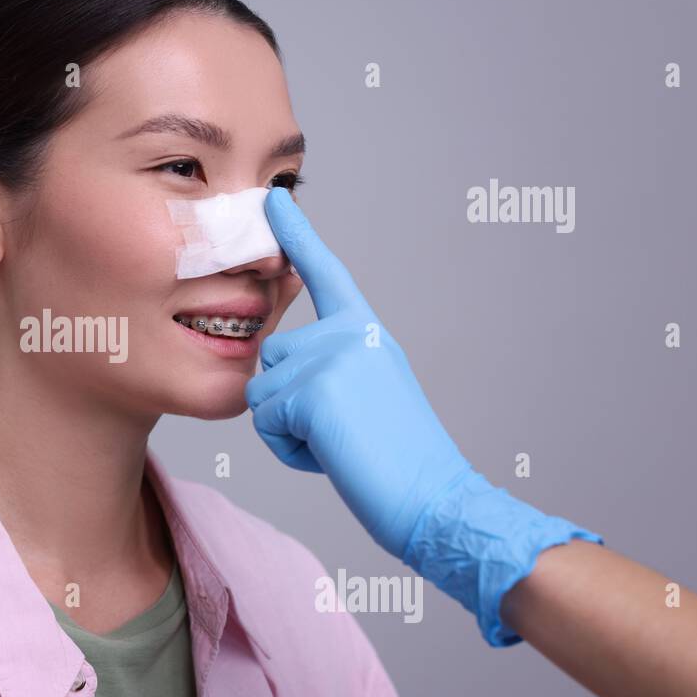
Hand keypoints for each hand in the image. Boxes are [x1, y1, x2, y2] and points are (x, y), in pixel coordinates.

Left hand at [247, 188, 601, 645]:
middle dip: (287, 404)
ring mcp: (331, 356)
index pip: (326, 273)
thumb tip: (278, 372)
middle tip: (341, 431)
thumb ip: (330, 369)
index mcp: (366, 331)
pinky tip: (332, 455)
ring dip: (287, 430)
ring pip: (262, 391)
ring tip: (339, 444)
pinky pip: (265, 421)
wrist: (435, 498)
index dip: (297, 236)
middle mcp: (349, 333)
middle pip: (272, 357)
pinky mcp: (313, 388)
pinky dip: (289, 450)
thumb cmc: (399, 460)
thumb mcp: (367, 395)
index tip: (275, 198)